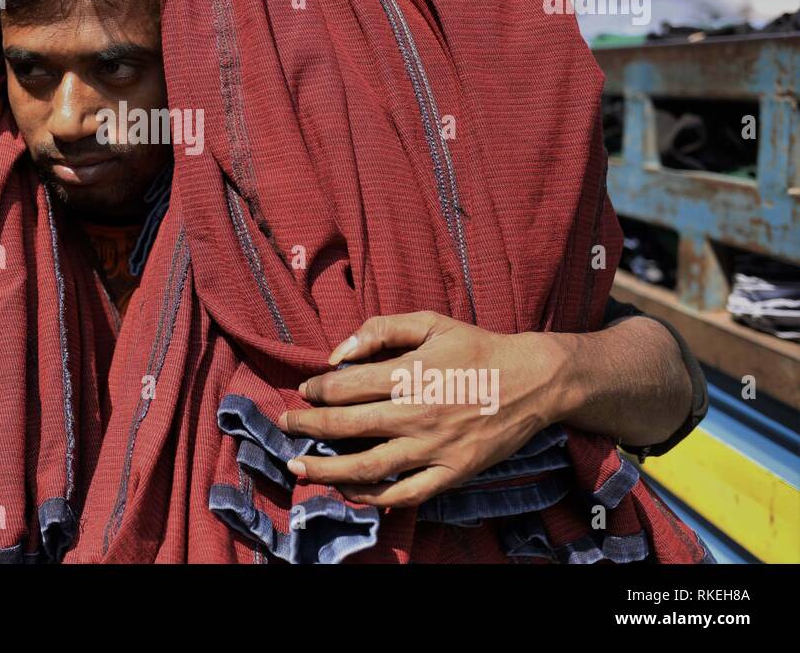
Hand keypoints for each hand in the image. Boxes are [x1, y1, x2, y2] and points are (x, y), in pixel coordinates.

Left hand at [279, 311, 564, 509]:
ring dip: (327, 470)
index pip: (346, 387)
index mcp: (411, 373)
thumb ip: (380, 330)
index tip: (305, 391)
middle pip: (348, 426)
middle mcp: (419, 413)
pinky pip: (406, 494)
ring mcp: (436, 448)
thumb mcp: (430, 322)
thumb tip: (337, 354)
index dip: (317, 390)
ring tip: (297, 467)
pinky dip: (373, 498)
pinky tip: (349, 491)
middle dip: (308, 426)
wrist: (534, 380)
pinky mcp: (453, 472)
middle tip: (286, 425)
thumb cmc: (476, 347)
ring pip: (369, 466)